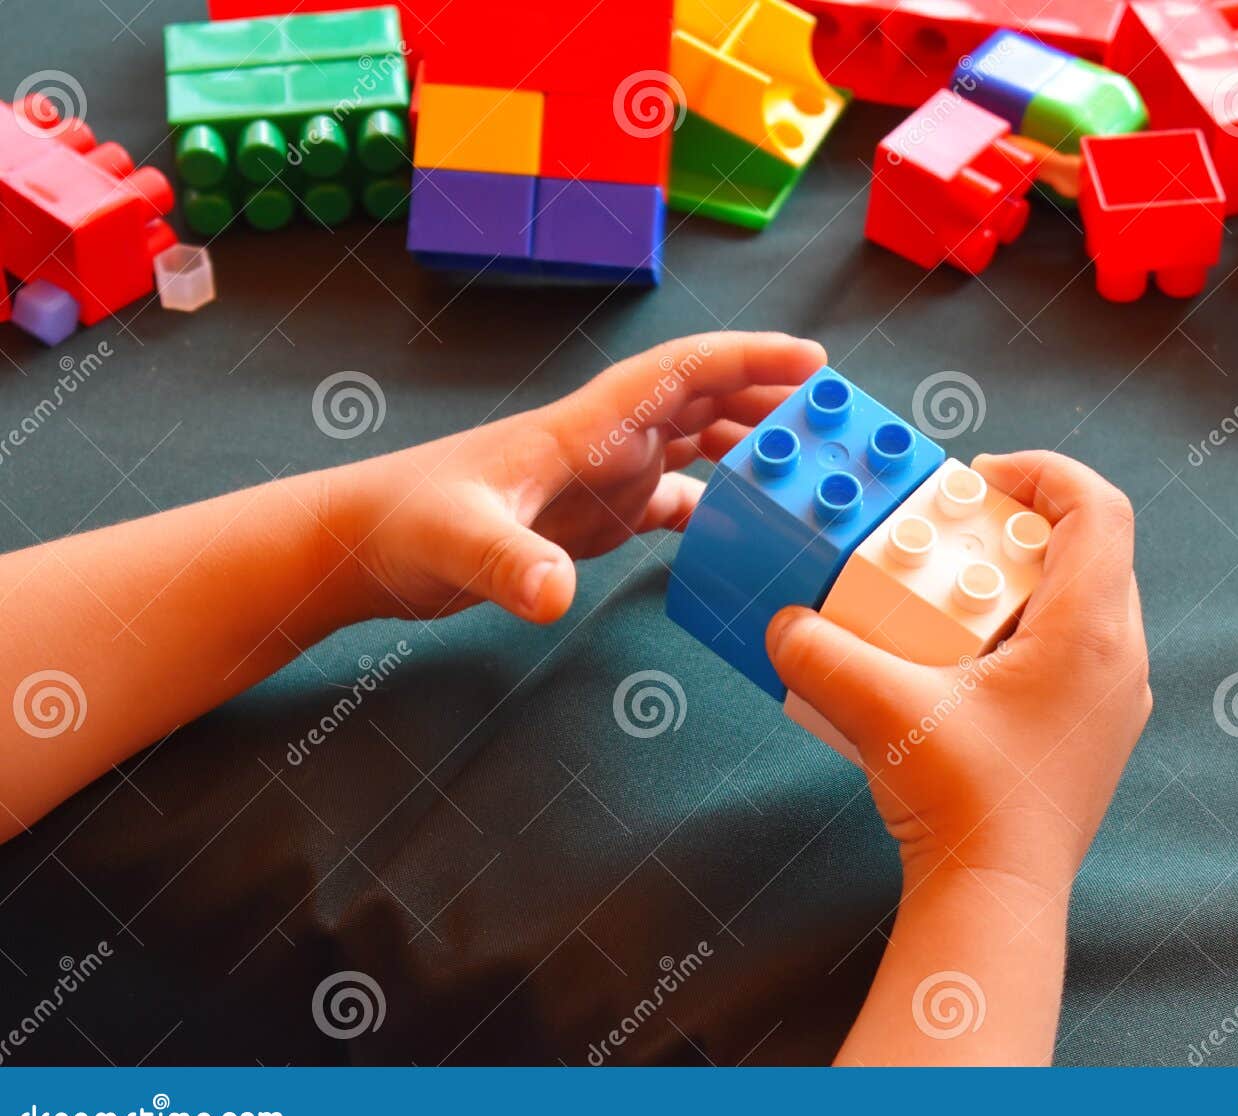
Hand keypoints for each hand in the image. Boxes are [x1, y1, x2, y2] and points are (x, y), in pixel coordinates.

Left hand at [324, 332, 826, 622]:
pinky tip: (742, 525)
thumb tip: (555, 595)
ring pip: (693, 443)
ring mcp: (598, 477)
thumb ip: (510, 564)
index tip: (815, 363)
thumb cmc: (404, 526)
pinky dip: (714, 502)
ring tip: (805, 468)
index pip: (683, 373)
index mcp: (585, 427)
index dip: (751, 361)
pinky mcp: (590, 516)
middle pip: (704, 403)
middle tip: (836, 425)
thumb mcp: (459, 545)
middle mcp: (601, 442)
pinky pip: (671, 496)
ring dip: (747, 447)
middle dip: (770, 404)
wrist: (364, 544)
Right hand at [766, 451, 1150, 891]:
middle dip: (1012, 529)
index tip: (974, 482)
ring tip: (943, 601)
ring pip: (1079, 602)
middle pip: (1085, 550)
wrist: (995, 901)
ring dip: (1014, 583)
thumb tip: (782, 625)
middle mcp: (1117, 658)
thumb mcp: (879, 709)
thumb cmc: (961, 803)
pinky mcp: (1090, 735)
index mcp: (1089, 630)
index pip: (1097, 506)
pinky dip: (1019, 632)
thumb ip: (820, 653)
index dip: (1039, 471)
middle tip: (945, 540)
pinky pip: (1069, 651)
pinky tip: (955, 663)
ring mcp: (1111, 702)